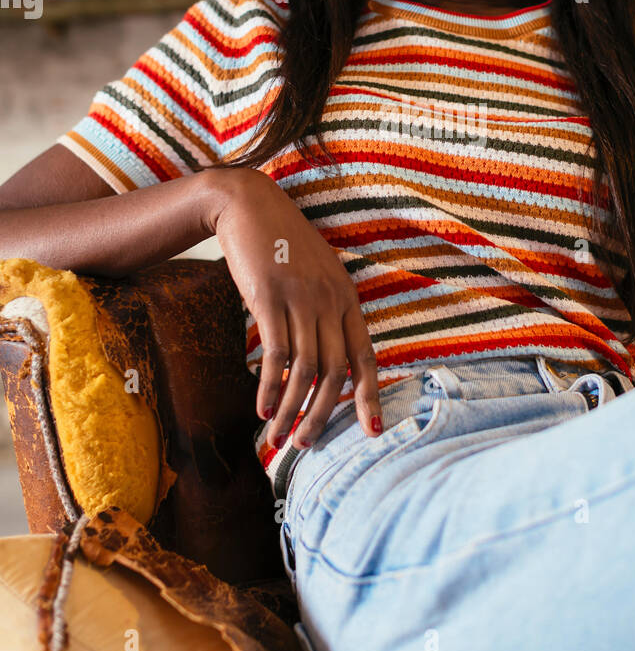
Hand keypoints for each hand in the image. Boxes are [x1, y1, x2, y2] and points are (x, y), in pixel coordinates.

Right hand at [204, 166, 381, 449]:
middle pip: (335, 372)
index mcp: (347, 298)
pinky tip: (263, 408)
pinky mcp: (269, 298)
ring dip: (292, 410)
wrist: (248, 205)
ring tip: (278, 438)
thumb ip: (326, 310)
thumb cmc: (281, 243)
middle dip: (322, 415)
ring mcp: (300, 299)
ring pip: (304, 370)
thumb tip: (323, 358)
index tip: (370, 430)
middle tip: (305, 445)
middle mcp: (329, 301)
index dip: (370, 396)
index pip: (365, 356)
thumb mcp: (317, 274)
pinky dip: (270, 387)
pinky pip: (275, 354)